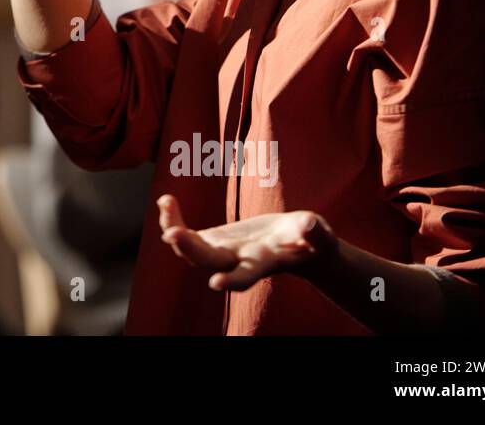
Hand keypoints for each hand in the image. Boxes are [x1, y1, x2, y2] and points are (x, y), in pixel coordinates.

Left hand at [157, 194, 338, 291]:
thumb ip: (315, 233)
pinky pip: (187, 236)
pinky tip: (166, 201)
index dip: (233, 280)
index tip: (216, 283)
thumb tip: (311, 226)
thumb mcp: (318, 235)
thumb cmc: (312, 240)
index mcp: (264, 263)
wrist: (297, 244)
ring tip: (166, 204)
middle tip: (171, 233)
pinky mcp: (213, 240)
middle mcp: (238, 262)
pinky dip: (174, 220)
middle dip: (190, 249)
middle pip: (209, 261)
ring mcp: (222, 252)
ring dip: (174, 230)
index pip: (247, 275)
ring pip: (191, 250)